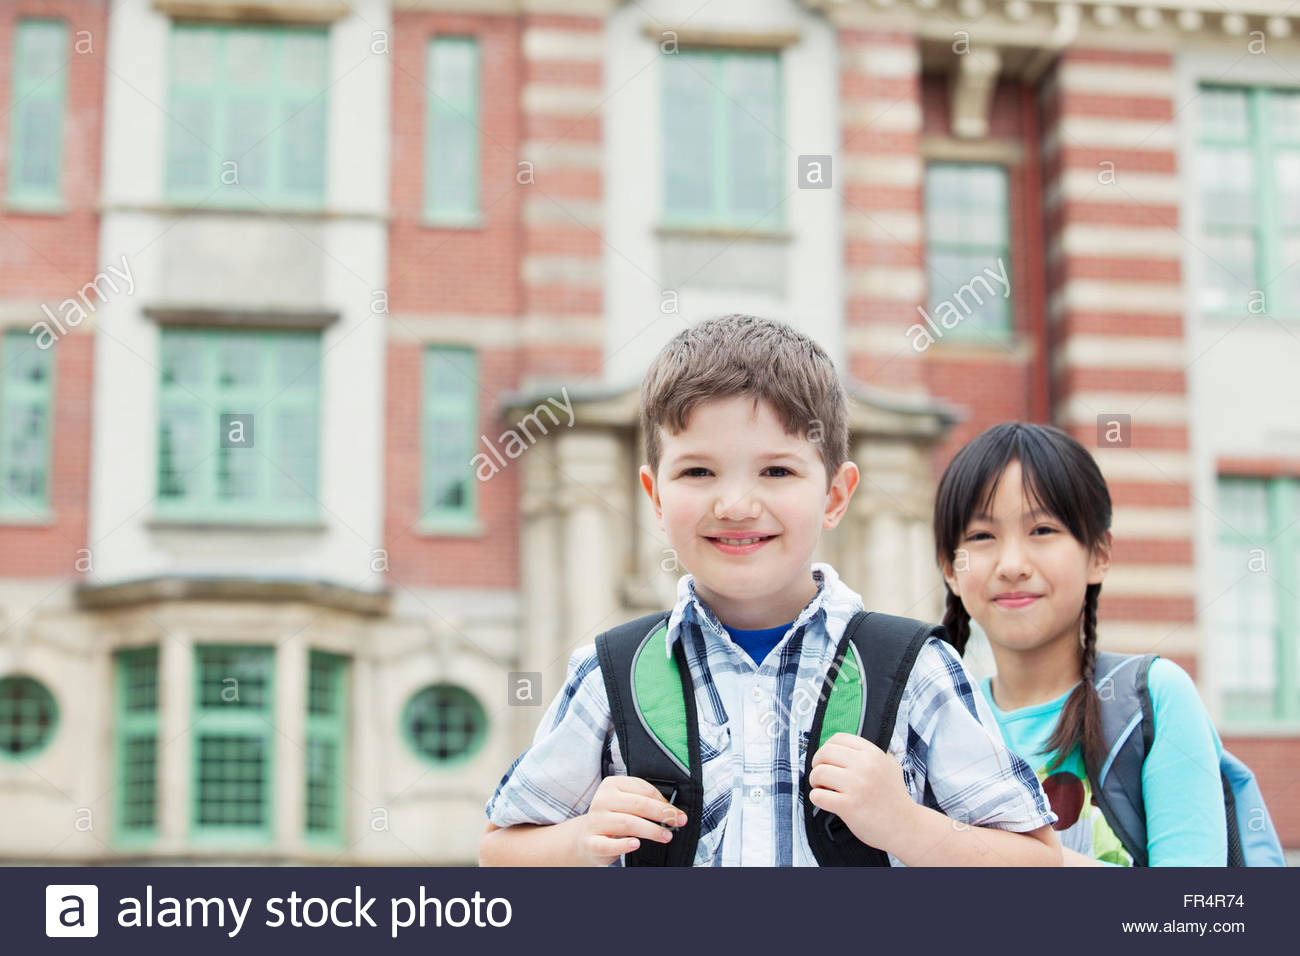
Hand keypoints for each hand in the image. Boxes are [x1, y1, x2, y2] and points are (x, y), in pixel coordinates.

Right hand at [573, 775, 687, 865]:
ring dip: (651, 830)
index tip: (676, 811)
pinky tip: (635, 844)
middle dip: (662, 814)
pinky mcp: (590, 841)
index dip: (663, 801)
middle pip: (638, 805)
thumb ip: (645, 802)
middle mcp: (602, 800)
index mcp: (612, 785)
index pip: (643, 790)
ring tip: (665, 836)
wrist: (586, 837)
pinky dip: (623, 845)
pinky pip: (607, 844)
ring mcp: (595, 821)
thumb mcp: (625, 804)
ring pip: (628, 823)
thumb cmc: (612, 818)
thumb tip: (671, 809)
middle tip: (677, 822)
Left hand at [807, 732, 915, 851]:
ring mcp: (857, 786)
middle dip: (817, 764)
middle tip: (822, 775)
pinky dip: (817, 798)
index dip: (827, 748)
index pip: (838, 738)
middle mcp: (865, 766)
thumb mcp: (890, 766)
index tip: (828, 760)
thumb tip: (847, 747)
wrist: (906, 827)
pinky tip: (826, 801)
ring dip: (815, 781)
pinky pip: (818, 795)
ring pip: (818, 773)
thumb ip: (872, 754)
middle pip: (825, 753)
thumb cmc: (895, 798)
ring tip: (823, 788)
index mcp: (873, 754)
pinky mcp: (848, 806)